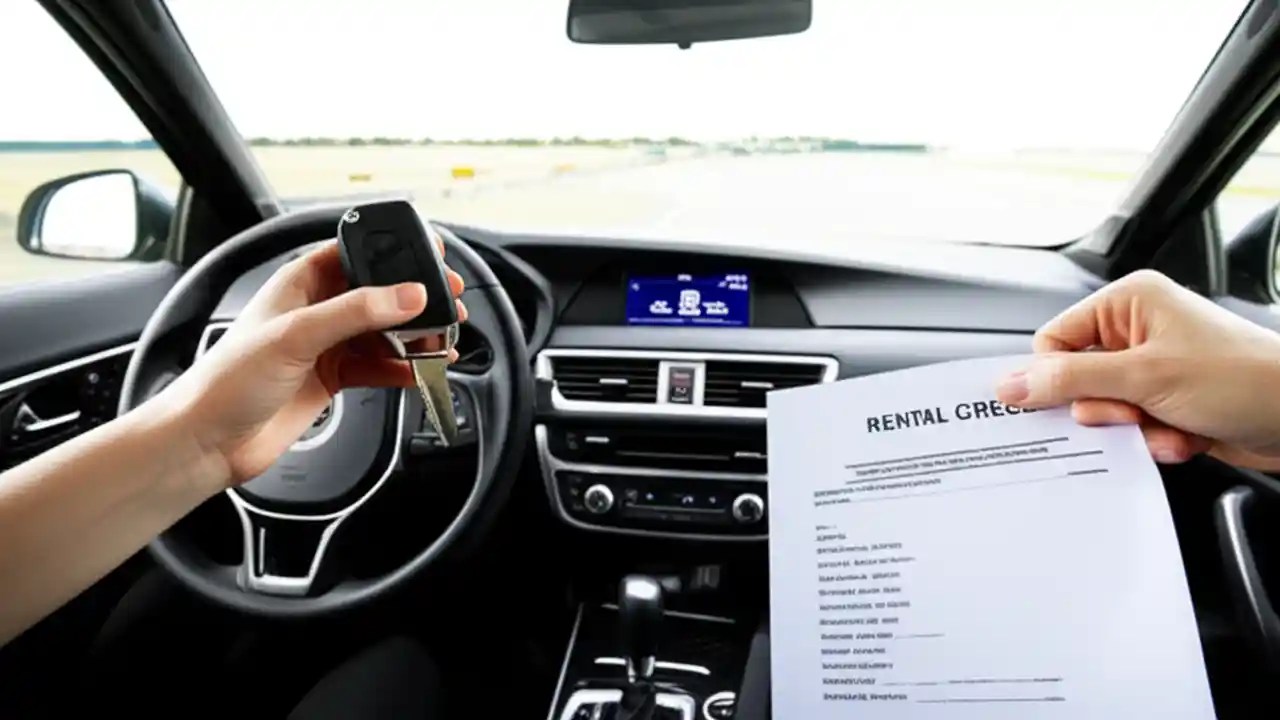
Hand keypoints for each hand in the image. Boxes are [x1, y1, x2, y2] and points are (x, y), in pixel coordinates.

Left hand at [159, 240, 466, 486]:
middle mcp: (316, 310)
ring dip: (414, 337)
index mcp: (300, 282)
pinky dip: (403, 369)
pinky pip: (379, 367)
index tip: (430, 257)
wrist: (209, 442)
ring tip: (442, 341)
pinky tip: (421, 370)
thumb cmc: (227, 380)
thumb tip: (407, 295)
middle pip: (378, 294)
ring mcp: (325, 345)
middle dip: (415, 299)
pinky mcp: (333, 378)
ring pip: (384, 332)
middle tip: (448, 302)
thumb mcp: (295, 336)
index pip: (356, 252)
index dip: (394, 252)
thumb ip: (355, 312)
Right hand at [994, 270, 1279, 468]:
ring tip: (1169, 425)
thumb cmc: (1242, 378)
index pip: (1054, 341)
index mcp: (1128, 302)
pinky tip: (1186, 436)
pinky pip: (1133, 428)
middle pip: (1076, 380)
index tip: (1074, 404)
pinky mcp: (1168, 400)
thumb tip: (1010, 383)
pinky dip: (1155, 440)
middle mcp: (1137, 330)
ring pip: (1104, 411)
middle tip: (1133, 412)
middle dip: (1105, 409)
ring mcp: (1154, 367)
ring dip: (1134, 430)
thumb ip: (1070, 380)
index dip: (1056, 378)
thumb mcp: (1144, 378)